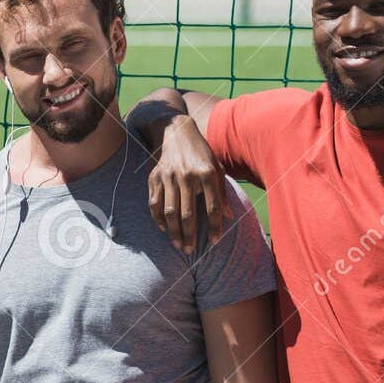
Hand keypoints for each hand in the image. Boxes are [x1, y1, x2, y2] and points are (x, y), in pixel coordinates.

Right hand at [146, 114, 233, 252]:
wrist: (176, 132)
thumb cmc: (201, 153)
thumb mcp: (217, 168)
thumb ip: (222, 193)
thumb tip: (229, 217)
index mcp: (207, 173)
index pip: (213, 207)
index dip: (214, 226)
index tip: (214, 241)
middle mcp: (187, 175)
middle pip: (188, 214)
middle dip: (189, 235)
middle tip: (190, 250)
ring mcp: (169, 176)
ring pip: (169, 212)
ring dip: (173, 232)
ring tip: (178, 245)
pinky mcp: (155, 177)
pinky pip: (154, 204)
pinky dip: (158, 219)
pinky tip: (164, 229)